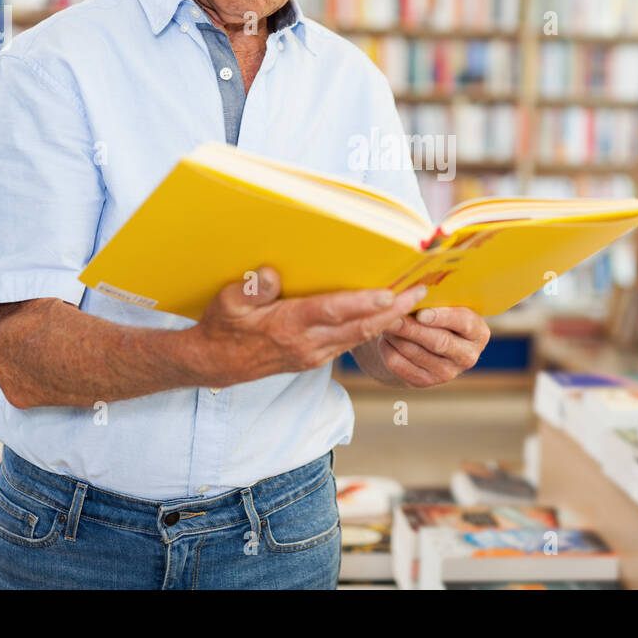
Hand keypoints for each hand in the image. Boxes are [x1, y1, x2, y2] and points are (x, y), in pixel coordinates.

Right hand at [193, 266, 427, 387]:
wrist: (216, 364)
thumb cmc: (223, 327)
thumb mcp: (227, 302)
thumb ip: (251, 288)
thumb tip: (271, 273)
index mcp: (287, 326)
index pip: (332, 312)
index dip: (363, 304)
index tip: (390, 293)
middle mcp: (306, 344)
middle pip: (358, 328)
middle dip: (393, 311)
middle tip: (420, 293)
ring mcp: (313, 355)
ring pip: (359, 337)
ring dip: (389, 321)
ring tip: (414, 301)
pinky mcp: (315, 358)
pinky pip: (351, 343)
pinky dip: (373, 330)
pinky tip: (389, 317)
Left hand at [366, 305, 489, 387]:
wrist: (423, 343)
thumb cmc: (434, 314)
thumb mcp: (444, 305)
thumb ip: (437, 298)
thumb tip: (415, 288)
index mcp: (478, 332)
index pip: (464, 323)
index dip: (442, 317)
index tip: (421, 312)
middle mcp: (467, 355)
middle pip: (439, 341)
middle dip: (413, 328)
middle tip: (393, 316)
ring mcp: (447, 372)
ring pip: (416, 353)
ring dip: (397, 336)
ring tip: (384, 321)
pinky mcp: (425, 382)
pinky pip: (401, 366)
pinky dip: (388, 350)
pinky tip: (382, 337)